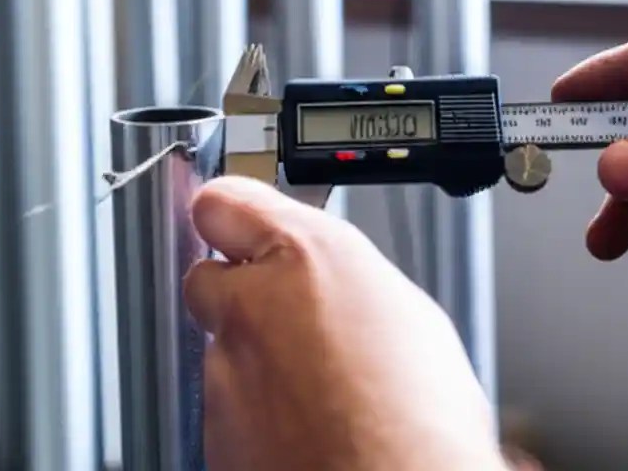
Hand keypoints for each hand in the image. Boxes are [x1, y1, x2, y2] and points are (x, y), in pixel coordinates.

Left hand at [183, 176, 505, 470]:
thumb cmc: (417, 421)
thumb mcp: (410, 314)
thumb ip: (348, 282)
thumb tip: (337, 284)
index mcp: (304, 260)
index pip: (225, 201)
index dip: (233, 211)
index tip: (238, 215)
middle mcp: (251, 308)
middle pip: (210, 274)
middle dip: (240, 290)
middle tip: (288, 313)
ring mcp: (225, 371)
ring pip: (222, 345)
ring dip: (257, 357)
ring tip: (316, 385)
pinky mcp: (214, 427)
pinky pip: (226, 402)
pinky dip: (257, 409)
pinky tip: (306, 422)